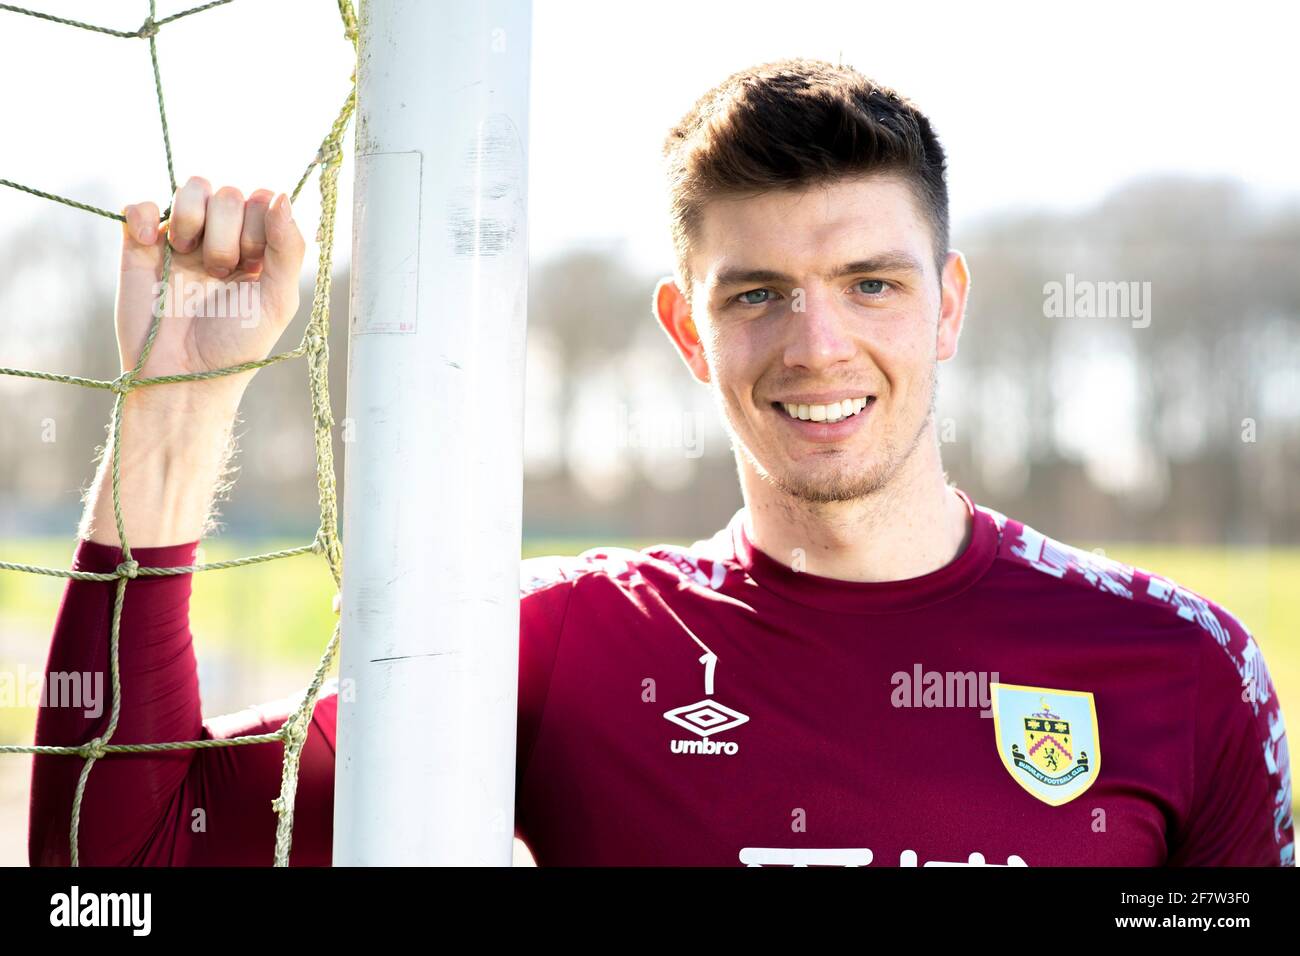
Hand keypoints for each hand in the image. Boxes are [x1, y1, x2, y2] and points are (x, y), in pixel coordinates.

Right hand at [116, 176, 306, 414]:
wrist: (182, 375)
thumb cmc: (236, 345)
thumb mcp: (278, 300)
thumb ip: (287, 247)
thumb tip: (281, 194)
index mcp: (257, 247)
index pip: (262, 199)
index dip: (259, 223)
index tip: (252, 262)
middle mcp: (221, 238)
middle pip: (228, 194)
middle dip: (227, 232)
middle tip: (219, 273)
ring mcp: (181, 239)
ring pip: (191, 188)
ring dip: (193, 219)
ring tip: (189, 259)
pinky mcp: (141, 246)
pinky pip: (142, 206)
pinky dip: (146, 217)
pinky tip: (155, 245)